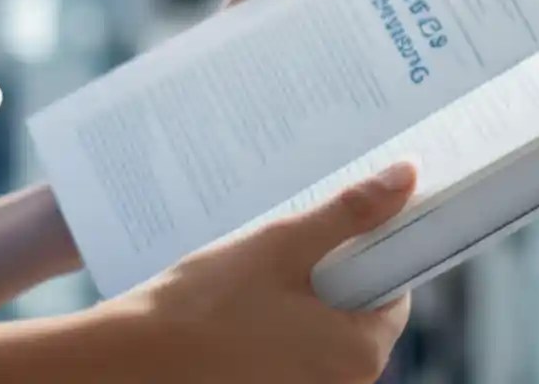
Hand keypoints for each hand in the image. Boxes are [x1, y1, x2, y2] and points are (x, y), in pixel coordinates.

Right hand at [99, 162, 417, 383]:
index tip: (334, 231)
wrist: (133, 361)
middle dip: (328, 277)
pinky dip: (275, 329)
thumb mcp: (283, 245)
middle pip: (357, 313)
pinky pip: (292, 354)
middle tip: (283, 252)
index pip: (393, 290)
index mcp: (360, 352)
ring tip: (253, 283)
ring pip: (321, 333)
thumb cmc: (204, 305)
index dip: (367, 253)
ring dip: (299, 302)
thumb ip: (350, 213)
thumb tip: (405, 178)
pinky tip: (239, 312)